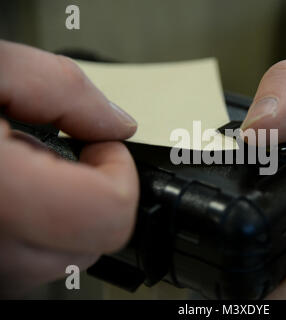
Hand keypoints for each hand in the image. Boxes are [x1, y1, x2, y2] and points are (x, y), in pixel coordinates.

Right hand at [0, 40, 138, 296]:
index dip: (118, 173)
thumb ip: (63, 89)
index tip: (101, 146)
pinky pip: (25, 264)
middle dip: (92, 193)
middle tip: (57, 153)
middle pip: (91, 241)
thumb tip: (114, 124)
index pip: (108, 214)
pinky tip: (4, 196)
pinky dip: (31, 230)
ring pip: (61, 259)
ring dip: (61, 213)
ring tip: (15, 171)